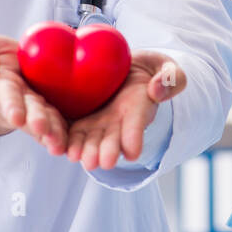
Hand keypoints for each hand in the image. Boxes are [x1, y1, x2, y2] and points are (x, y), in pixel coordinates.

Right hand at [0, 35, 68, 154]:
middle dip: (36, 121)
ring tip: (59, 145)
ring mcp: (39, 109)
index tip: (16, 117)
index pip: (7, 96)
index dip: (12, 106)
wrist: (6, 75)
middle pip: (30, 112)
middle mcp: (23, 102)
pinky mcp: (54, 111)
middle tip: (42, 129)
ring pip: (48, 121)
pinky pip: (62, 123)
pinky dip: (67, 134)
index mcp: (4, 86)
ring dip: (53, 133)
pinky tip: (74, 143)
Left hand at [63, 51, 185, 170]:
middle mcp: (120, 121)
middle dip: (108, 150)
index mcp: (141, 107)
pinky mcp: (81, 118)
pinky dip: (68, 140)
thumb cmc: (151, 69)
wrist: (127, 68)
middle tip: (103, 162)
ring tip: (79, 158)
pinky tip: (60, 148)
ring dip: (86, 150)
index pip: (138, 123)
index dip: (134, 136)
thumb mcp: (167, 69)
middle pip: (113, 138)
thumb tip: (155, 89)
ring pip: (92, 138)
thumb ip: (170, 78)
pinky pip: (73, 130)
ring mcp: (100, 121)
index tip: (132, 152)